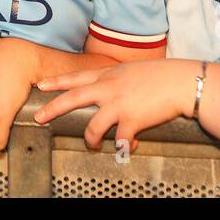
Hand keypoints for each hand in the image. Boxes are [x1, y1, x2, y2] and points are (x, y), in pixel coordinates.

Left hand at [34, 59, 199, 151]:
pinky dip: (122, 148)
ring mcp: (118, 105)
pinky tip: (127, 149)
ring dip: (90, 139)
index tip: (41, 84)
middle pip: (73, 98)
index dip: (57, 81)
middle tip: (38, 118)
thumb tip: (110, 90)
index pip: (76, 77)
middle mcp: (108, 89)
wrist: (180, 81)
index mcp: (108, 75)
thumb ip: (117, 79)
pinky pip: (119, 141)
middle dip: (53, 108)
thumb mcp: (132, 70)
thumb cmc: (161, 75)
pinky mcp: (131, 121)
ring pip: (93, 126)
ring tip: (91, 145)